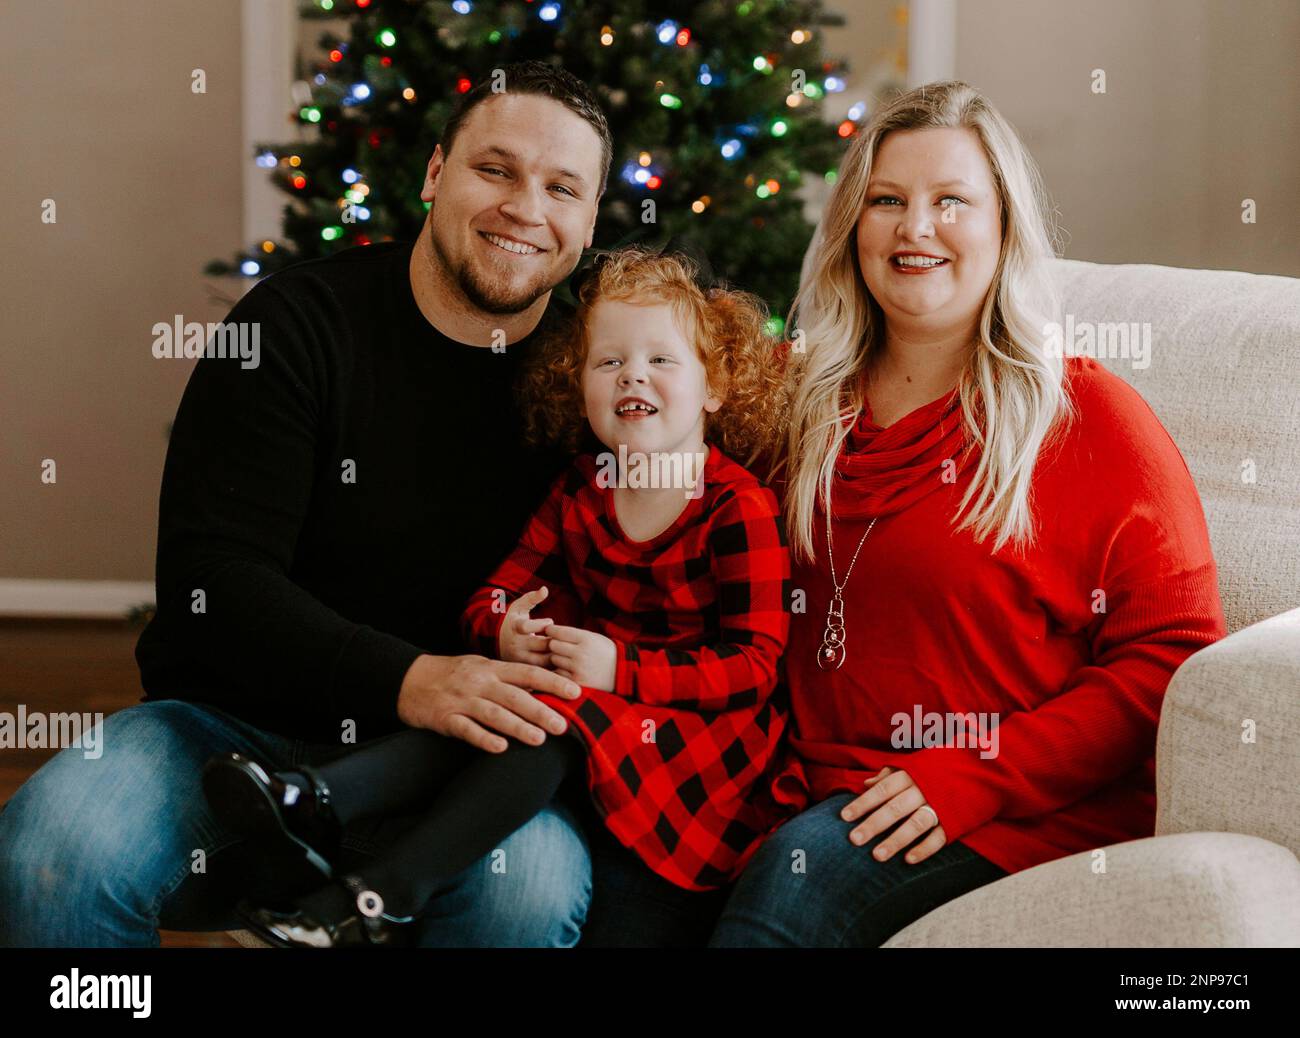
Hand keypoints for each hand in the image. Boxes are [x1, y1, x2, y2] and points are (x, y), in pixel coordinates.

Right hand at [395, 653, 580, 753]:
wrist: (409, 679)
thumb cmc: (454, 674)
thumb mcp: (481, 667)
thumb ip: (508, 677)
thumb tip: (543, 687)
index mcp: (492, 668)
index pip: (528, 673)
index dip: (553, 682)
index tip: (576, 692)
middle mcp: (479, 683)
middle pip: (515, 696)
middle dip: (541, 711)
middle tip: (563, 726)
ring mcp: (462, 700)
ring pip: (493, 714)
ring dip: (517, 727)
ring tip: (539, 740)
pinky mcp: (445, 719)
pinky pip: (466, 729)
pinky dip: (483, 738)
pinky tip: (500, 748)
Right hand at [497, 586, 554, 666]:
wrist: (496, 642)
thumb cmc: (513, 621)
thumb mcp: (519, 607)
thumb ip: (532, 598)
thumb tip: (545, 589)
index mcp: (515, 628)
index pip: (528, 626)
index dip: (542, 624)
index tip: (550, 621)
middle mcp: (515, 644)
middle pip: (540, 645)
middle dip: (553, 641)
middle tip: (561, 638)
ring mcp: (518, 659)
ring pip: (542, 661)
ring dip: (555, 655)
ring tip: (560, 648)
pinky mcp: (522, 671)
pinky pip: (540, 672)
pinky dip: (551, 669)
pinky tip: (557, 662)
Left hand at [543, 623, 616, 692]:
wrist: (623, 673)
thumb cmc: (605, 652)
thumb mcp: (594, 637)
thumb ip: (573, 635)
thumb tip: (550, 632)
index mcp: (586, 639)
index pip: (559, 631)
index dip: (551, 630)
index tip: (549, 631)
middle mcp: (580, 653)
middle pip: (553, 645)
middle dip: (554, 645)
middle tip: (559, 646)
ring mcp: (577, 668)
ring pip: (553, 659)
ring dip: (556, 658)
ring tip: (566, 659)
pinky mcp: (576, 682)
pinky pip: (557, 674)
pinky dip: (559, 671)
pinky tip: (567, 670)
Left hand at [839, 767, 947, 864]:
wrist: (983, 768)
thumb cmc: (942, 767)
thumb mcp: (916, 764)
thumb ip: (890, 773)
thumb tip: (865, 784)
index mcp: (912, 774)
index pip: (882, 789)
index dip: (863, 803)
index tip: (844, 817)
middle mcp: (924, 789)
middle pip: (895, 808)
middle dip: (873, 824)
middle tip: (853, 839)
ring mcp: (941, 805)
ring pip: (915, 824)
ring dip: (896, 840)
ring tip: (877, 856)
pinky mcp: (956, 820)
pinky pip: (940, 837)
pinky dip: (924, 849)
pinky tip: (908, 860)